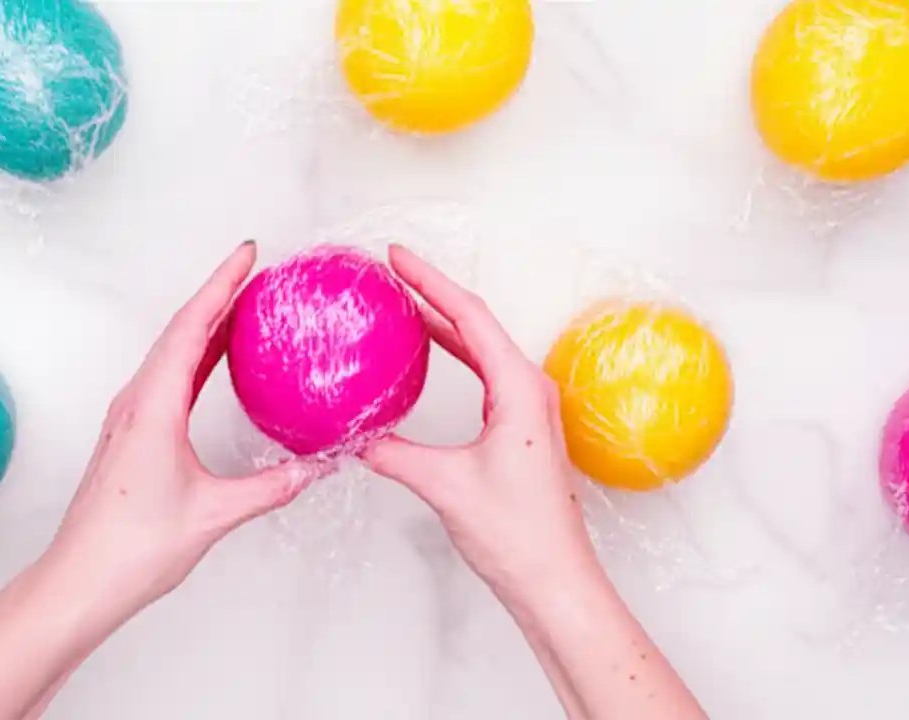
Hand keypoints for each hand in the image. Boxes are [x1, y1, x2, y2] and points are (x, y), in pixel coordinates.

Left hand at [50, 241, 321, 622]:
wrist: (80, 580)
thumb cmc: (132, 547)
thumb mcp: (214, 514)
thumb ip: (269, 488)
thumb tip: (313, 468)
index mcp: (153, 408)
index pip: (191, 329)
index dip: (221, 286)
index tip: (247, 255)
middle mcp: (136, 402)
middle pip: (179, 331)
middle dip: (217, 294)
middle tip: (253, 269)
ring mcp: (130, 417)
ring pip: (170, 353)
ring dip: (204, 324)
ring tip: (242, 305)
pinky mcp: (131, 434)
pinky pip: (166, 378)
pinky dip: (194, 356)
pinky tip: (215, 362)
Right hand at [362, 245, 594, 609]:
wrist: (554, 580)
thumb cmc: (518, 535)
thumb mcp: (443, 485)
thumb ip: (393, 452)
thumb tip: (355, 433)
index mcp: (518, 389)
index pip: (469, 316)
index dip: (430, 281)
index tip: (398, 257)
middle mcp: (528, 390)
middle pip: (475, 324)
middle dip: (432, 293)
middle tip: (391, 273)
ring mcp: (526, 408)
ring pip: (479, 348)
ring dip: (442, 324)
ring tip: (402, 305)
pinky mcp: (519, 428)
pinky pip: (483, 375)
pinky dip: (453, 356)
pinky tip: (426, 359)